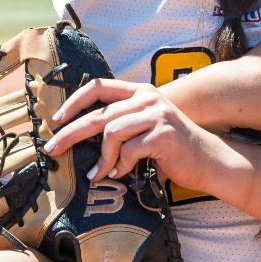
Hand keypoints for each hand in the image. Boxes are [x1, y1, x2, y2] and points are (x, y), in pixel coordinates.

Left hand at [46, 78, 242, 193]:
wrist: (207, 159)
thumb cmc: (172, 147)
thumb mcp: (145, 125)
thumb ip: (121, 122)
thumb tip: (80, 134)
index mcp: (139, 92)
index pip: (98, 87)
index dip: (74, 102)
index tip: (57, 119)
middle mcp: (147, 98)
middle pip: (98, 114)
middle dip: (70, 133)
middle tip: (53, 149)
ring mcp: (157, 114)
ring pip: (111, 132)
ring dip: (102, 158)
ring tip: (98, 173)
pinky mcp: (163, 134)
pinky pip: (129, 151)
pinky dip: (120, 166)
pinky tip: (121, 174)